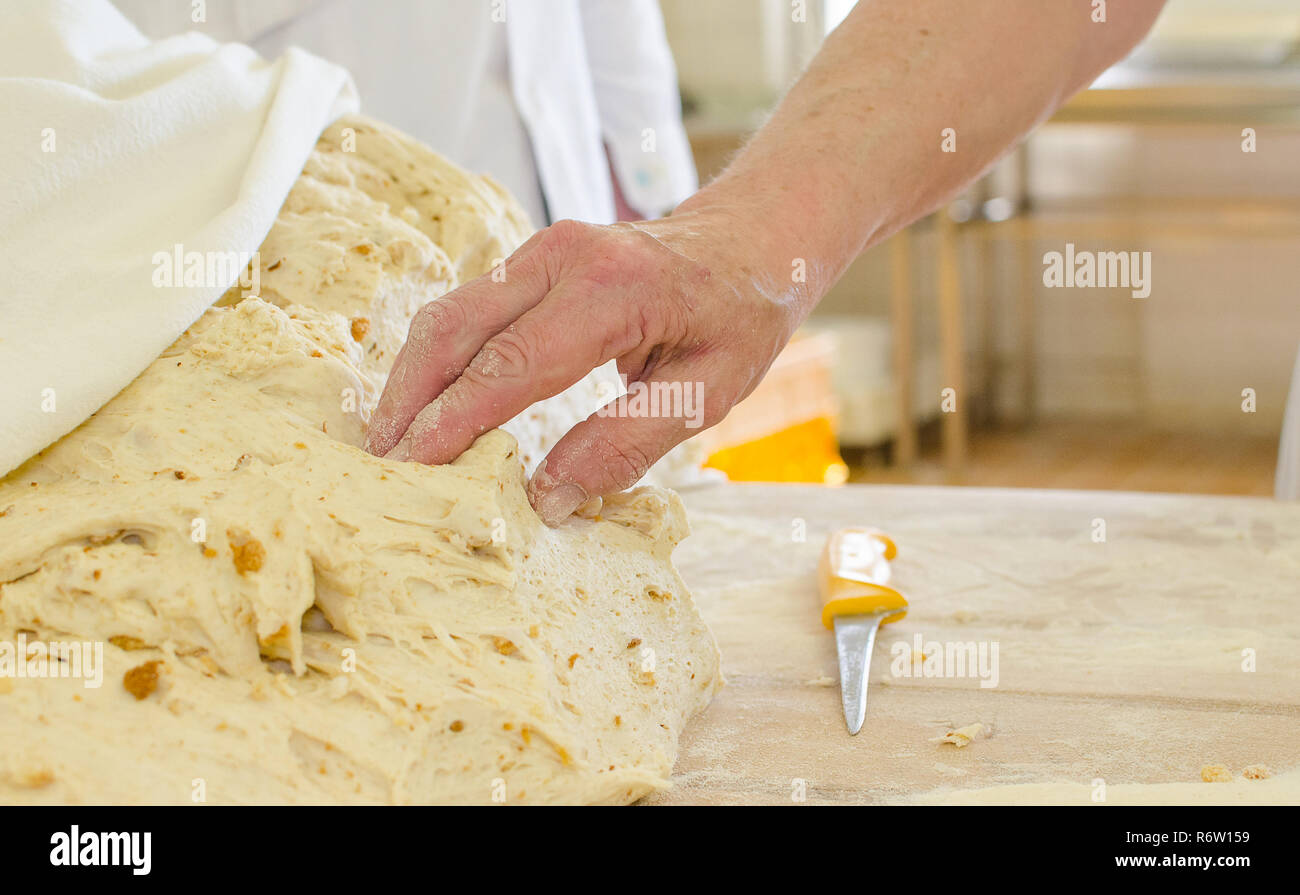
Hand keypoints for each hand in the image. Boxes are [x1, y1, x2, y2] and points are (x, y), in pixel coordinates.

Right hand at [363, 208, 809, 524]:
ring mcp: (540, 251)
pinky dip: (436, 359)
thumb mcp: (709, 390)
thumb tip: (547, 496)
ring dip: (412, 379)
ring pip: (449, 315)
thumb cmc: (739, 316)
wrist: (749, 241)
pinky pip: (467, 310)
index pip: (512, 362)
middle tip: (382, 465)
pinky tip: (424, 403)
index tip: (415, 466)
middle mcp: (563, 257)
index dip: (457, 418)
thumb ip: (628, 442)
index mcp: (613, 289)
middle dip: (410, 399)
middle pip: (456, 329)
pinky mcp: (530, 260)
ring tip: (389, 443)